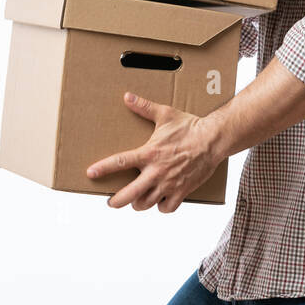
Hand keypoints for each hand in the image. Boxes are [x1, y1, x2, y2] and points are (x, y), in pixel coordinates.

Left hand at [85, 91, 222, 212]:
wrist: (213, 140)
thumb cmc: (189, 126)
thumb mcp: (165, 114)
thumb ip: (144, 107)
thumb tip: (127, 97)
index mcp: (149, 153)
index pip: (120, 162)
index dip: (103, 168)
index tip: (90, 173)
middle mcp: (156, 171)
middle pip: (130, 194)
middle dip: (117, 201)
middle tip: (111, 201)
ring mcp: (169, 183)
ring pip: (146, 203)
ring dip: (139, 203)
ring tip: (136, 200)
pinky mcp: (182, 191)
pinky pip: (167, 207)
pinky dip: (162, 206)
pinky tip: (160, 200)